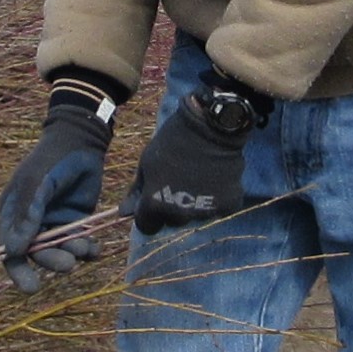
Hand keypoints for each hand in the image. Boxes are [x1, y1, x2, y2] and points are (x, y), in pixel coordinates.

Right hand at [0, 108, 108, 292]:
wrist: (80, 142)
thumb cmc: (50, 161)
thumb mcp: (34, 184)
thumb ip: (26, 215)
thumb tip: (13, 250)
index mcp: (12, 214)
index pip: (10, 249)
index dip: (18, 270)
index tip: (31, 287)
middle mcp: (31, 223)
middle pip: (37, 254)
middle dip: (52, 262)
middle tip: (68, 265)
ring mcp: (54, 223)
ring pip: (60, 250)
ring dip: (72, 253)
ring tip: (86, 247)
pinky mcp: (75, 221)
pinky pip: (79, 242)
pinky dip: (87, 249)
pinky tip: (95, 249)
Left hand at [123, 93, 251, 235]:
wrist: (210, 125)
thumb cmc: (172, 141)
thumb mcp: (146, 163)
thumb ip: (136, 191)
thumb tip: (124, 213)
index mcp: (156, 205)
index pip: (147, 226)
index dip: (149, 212)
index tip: (156, 197)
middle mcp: (180, 215)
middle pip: (173, 221)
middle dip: (173, 207)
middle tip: (179, 182)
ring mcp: (206, 212)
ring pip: (196, 215)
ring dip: (195, 203)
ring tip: (199, 176)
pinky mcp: (229, 205)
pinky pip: (219, 208)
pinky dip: (218, 197)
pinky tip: (216, 177)